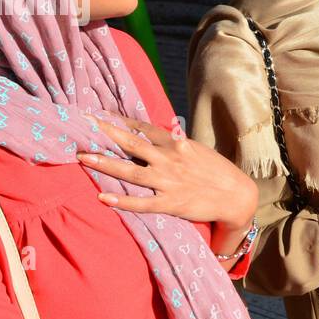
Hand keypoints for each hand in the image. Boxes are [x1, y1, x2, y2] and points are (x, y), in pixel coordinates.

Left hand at [76, 113, 257, 229]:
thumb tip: (162, 131)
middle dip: (105, 135)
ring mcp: (169, 182)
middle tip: (81, 126)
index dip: (119, 122)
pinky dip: (122, 201)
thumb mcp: (197, 149)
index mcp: (176, 144)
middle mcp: (169, 159)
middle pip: (131, 144)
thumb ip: (177, 142)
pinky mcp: (171, 203)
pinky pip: (142, 203)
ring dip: (106, 164)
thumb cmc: (217, 172)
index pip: (143, 129)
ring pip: (131, 171)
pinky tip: (104, 198)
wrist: (237, 196)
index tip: (98, 115)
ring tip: (83, 158)